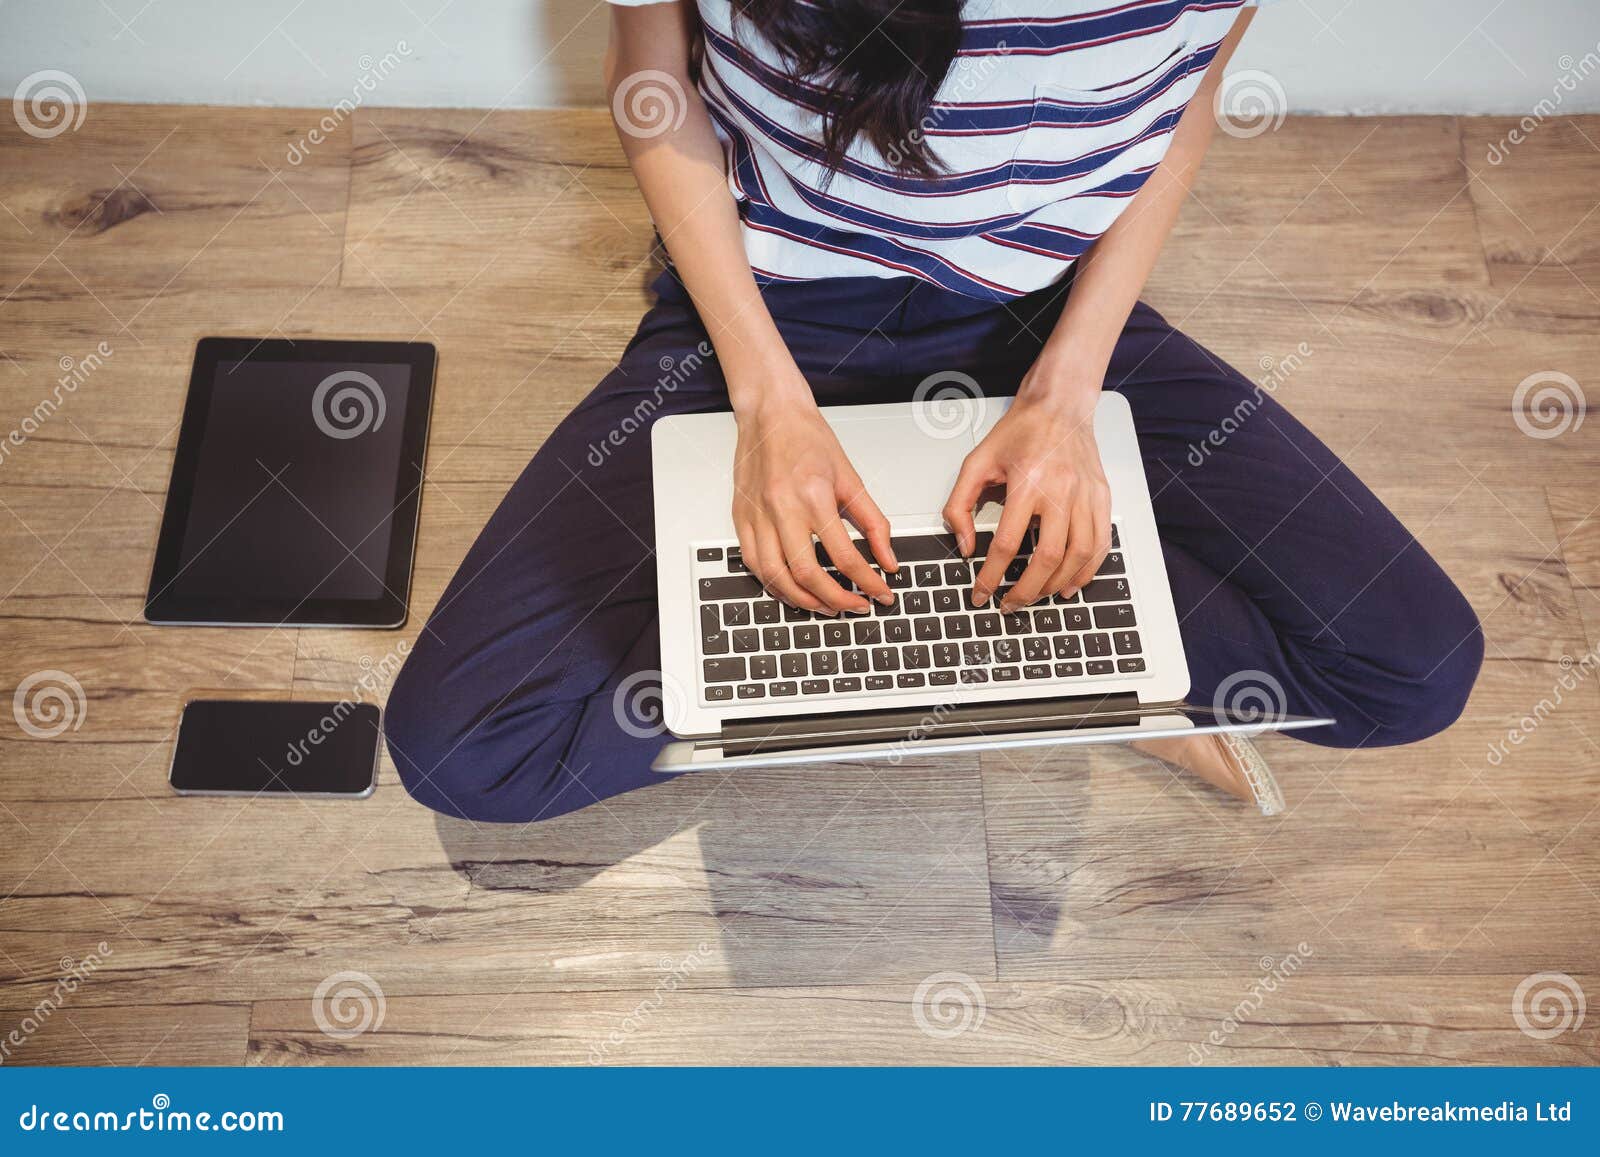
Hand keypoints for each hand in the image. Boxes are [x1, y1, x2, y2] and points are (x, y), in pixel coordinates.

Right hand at [732, 393, 898, 612]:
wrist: (770, 413)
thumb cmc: (807, 439)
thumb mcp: (851, 478)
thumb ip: (873, 522)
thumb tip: (887, 559)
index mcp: (814, 495)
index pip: (844, 555)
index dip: (866, 582)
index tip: (880, 593)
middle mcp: (782, 508)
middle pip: (806, 574)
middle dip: (835, 600)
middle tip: (855, 606)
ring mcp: (757, 516)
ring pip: (774, 576)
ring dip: (802, 600)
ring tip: (826, 605)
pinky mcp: (741, 519)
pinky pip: (752, 565)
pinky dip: (773, 585)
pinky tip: (792, 590)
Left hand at [942, 390, 1111, 611]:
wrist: (1060, 405)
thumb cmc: (1020, 431)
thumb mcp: (977, 462)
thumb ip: (959, 505)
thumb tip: (964, 545)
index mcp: (1027, 483)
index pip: (1006, 544)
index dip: (992, 576)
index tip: (981, 593)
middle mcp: (1061, 492)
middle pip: (1047, 557)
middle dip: (1027, 590)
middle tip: (1010, 605)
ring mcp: (1086, 496)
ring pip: (1078, 556)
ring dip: (1057, 585)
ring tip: (1038, 597)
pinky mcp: (1102, 498)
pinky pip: (1101, 544)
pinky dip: (1087, 570)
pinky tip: (1071, 584)